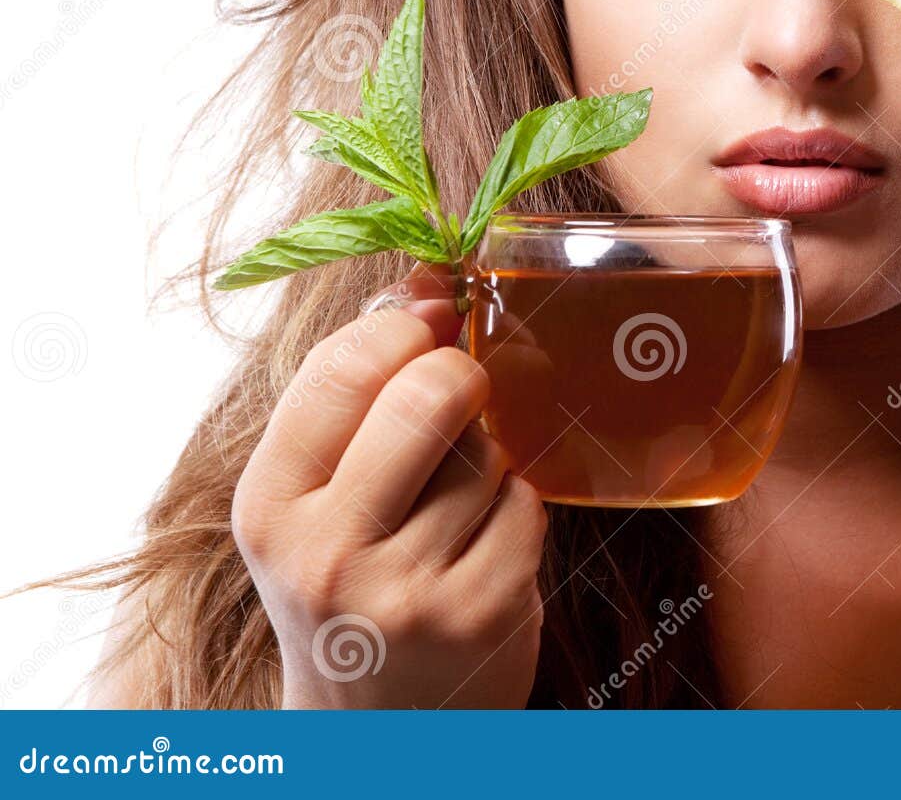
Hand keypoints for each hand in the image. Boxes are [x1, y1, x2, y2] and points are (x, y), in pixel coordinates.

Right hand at [232, 264, 546, 707]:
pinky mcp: (482, 613)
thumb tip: (424, 278)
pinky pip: (528, 504)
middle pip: (432, 394)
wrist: (374, 725)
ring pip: (491, 449)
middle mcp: (326, 552)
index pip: (345, 369)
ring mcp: (407, 590)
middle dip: (462, 374)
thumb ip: (354, 387)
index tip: (430, 319)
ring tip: (454, 500)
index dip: (405, 326)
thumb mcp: (315, 492)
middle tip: (459, 392)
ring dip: (490, 454)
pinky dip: (518, 508)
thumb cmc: (348, 578)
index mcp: (269, 504)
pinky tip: (483, 543)